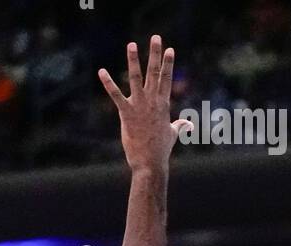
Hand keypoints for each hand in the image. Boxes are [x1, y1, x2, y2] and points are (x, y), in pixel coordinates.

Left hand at [99, 36, 191, 171]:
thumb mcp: (173, 134)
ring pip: (136, 78)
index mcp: (163, 104)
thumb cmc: (161, 150)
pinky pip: (116, 95)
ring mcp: (139, 106)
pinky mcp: (126, 114)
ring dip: (134, 60)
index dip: (168, 63)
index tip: (170, 49)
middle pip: (155, 72)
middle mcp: (152, 101)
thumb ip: (180, 125)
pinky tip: (101, 71)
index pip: (166, 79)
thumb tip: (189, 124)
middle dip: (155, 53)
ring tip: (131, 44)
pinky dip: (108, 83)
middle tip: (156, 37)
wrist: (150, 163)